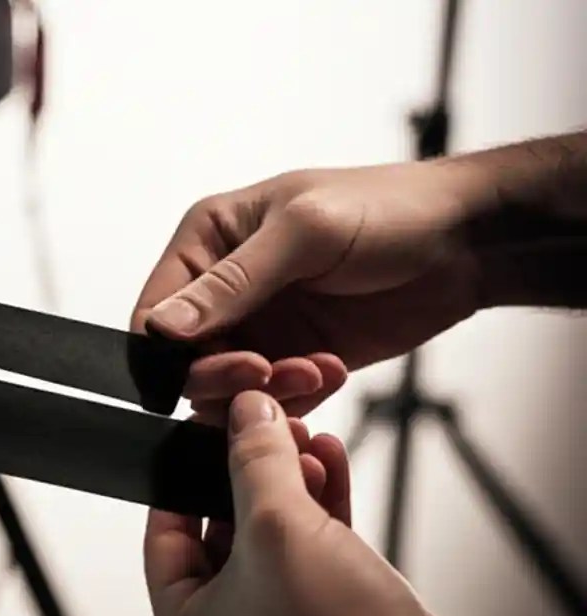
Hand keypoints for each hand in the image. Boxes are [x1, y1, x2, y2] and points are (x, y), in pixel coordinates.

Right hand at [131, 161, 486, 416]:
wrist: (465, 242)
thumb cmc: (388, 210)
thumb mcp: (303, 233)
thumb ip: (230, 282)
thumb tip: (162, 327)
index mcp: (208, 240)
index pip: (155, 311)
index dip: (173, 351)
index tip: (228, 359)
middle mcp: (223, 288)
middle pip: (183, 361)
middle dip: (225, 374)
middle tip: (270, 370)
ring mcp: (258, 326)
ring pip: (224, 389)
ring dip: (266, 391)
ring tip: (316, 370)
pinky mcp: (291, 358)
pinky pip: (267, 401)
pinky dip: (295, 399)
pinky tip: (333, 369)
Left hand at [144, 391, 498, 615]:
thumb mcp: (279, 527)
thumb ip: (256, 460)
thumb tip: (245, 411)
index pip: (164, 538)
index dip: (179, 480)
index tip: (196, 438)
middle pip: (223, 529)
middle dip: (248, 472)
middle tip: (260, 426)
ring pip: (276, 535)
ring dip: (290, 480)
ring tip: (303, 434)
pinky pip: (318, 548)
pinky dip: (323, 504)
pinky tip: (331, 460)